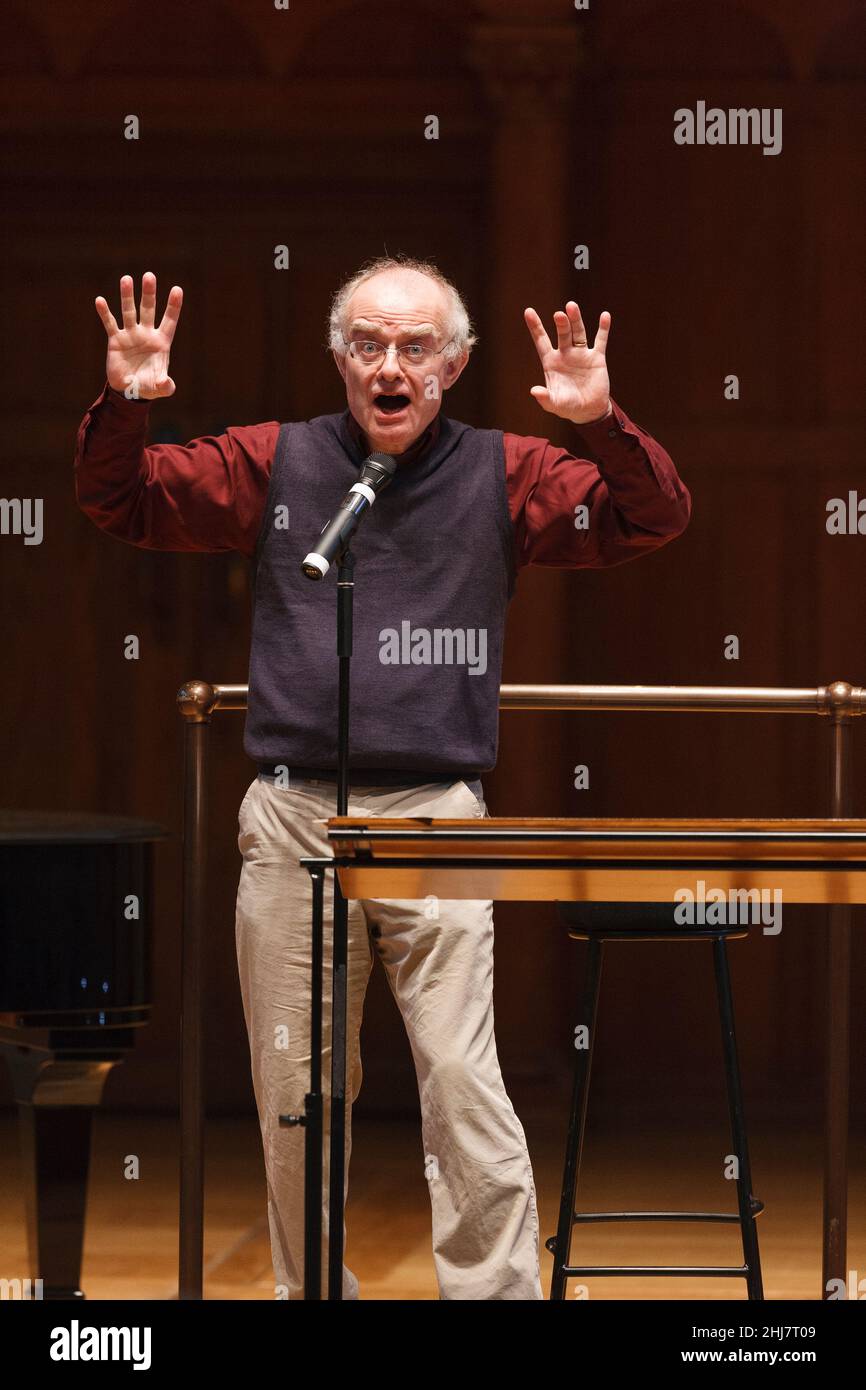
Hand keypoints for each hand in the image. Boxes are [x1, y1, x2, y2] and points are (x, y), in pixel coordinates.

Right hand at [95, 272, 182, 399]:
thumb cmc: (148, 387)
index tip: (177, 289)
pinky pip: (110, 323)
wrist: (128, 391)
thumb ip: (165, 386)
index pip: (169, 320)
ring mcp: (130, 335)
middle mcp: (146, 334)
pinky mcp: (115, 340)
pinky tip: (100, 300)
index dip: (173, 306)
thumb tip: (167, 384)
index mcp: (161, 342)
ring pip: (129, 311)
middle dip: (148, 293)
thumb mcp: (159, 388)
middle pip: (148, 310)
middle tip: (149, 275)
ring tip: (126, 279)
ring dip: (127, 296)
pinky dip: (105, 313)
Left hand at [524, 301, 610, 424]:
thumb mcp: (554, 404)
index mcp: (551, 361)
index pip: (541, 340)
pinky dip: (603, 329)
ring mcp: (581, 354)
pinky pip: (600, 341)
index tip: (528, 311)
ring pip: (578, 332)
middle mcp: (566, 353)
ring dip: (576, 320)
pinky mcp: (597, 358)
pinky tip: (605, 316)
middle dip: (561, 323)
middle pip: (562, 334)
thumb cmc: (567, 407)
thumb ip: (544, 398)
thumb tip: (533, 391)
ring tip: (572, 307)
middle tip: (559, 314)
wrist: (589, 411)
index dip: (535, 326)